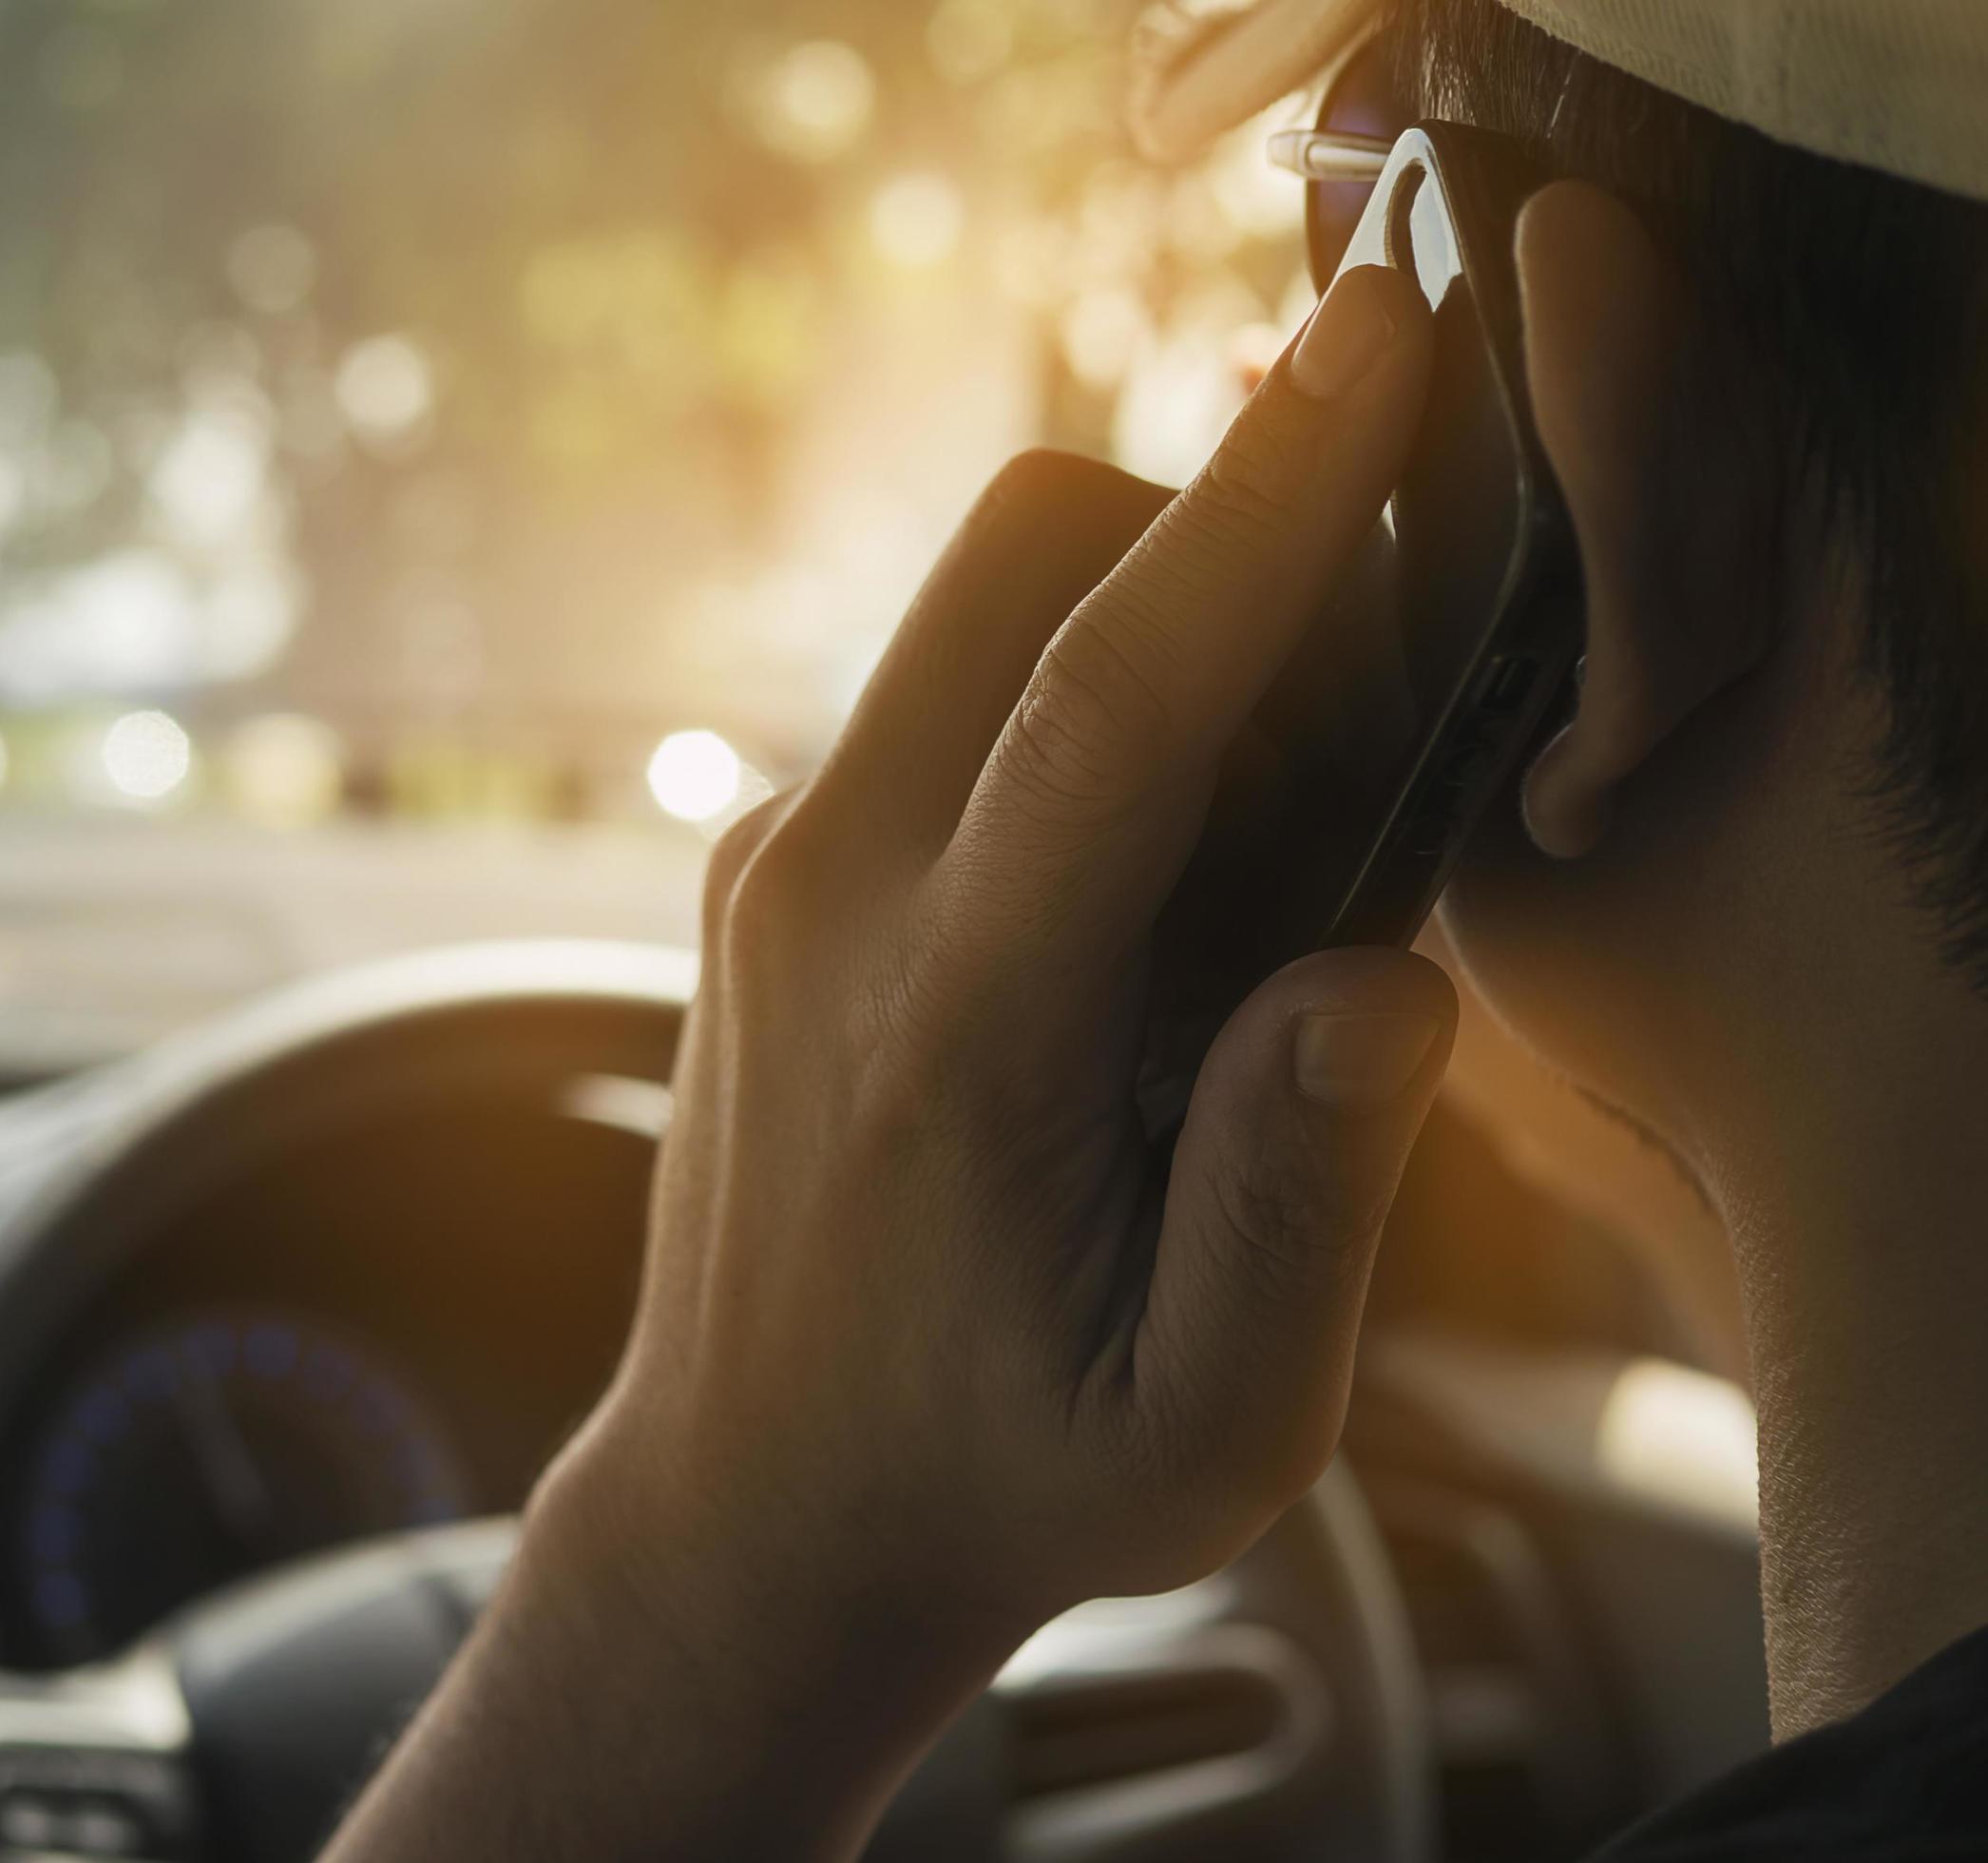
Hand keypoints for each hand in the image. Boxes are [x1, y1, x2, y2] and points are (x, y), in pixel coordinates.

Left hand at [325, 264, 1448, 1862]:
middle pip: (1021, 560)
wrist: (751, 1510)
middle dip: (1214, 530)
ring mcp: (768, 866)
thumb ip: (1294, 1206)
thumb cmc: (996, 1482)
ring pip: (973, 604)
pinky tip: (1134, 883)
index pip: (1113, 699)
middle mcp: (824, 897)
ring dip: (1145, 623)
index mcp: (947, 1025)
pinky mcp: (760, 868)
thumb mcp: (1203, 1431)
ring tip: (1250, 837)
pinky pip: (936, 693)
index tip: (1371, 338)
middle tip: (1352, 697)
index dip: (1260, 507)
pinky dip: (1063, 701)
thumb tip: (1385, 976)